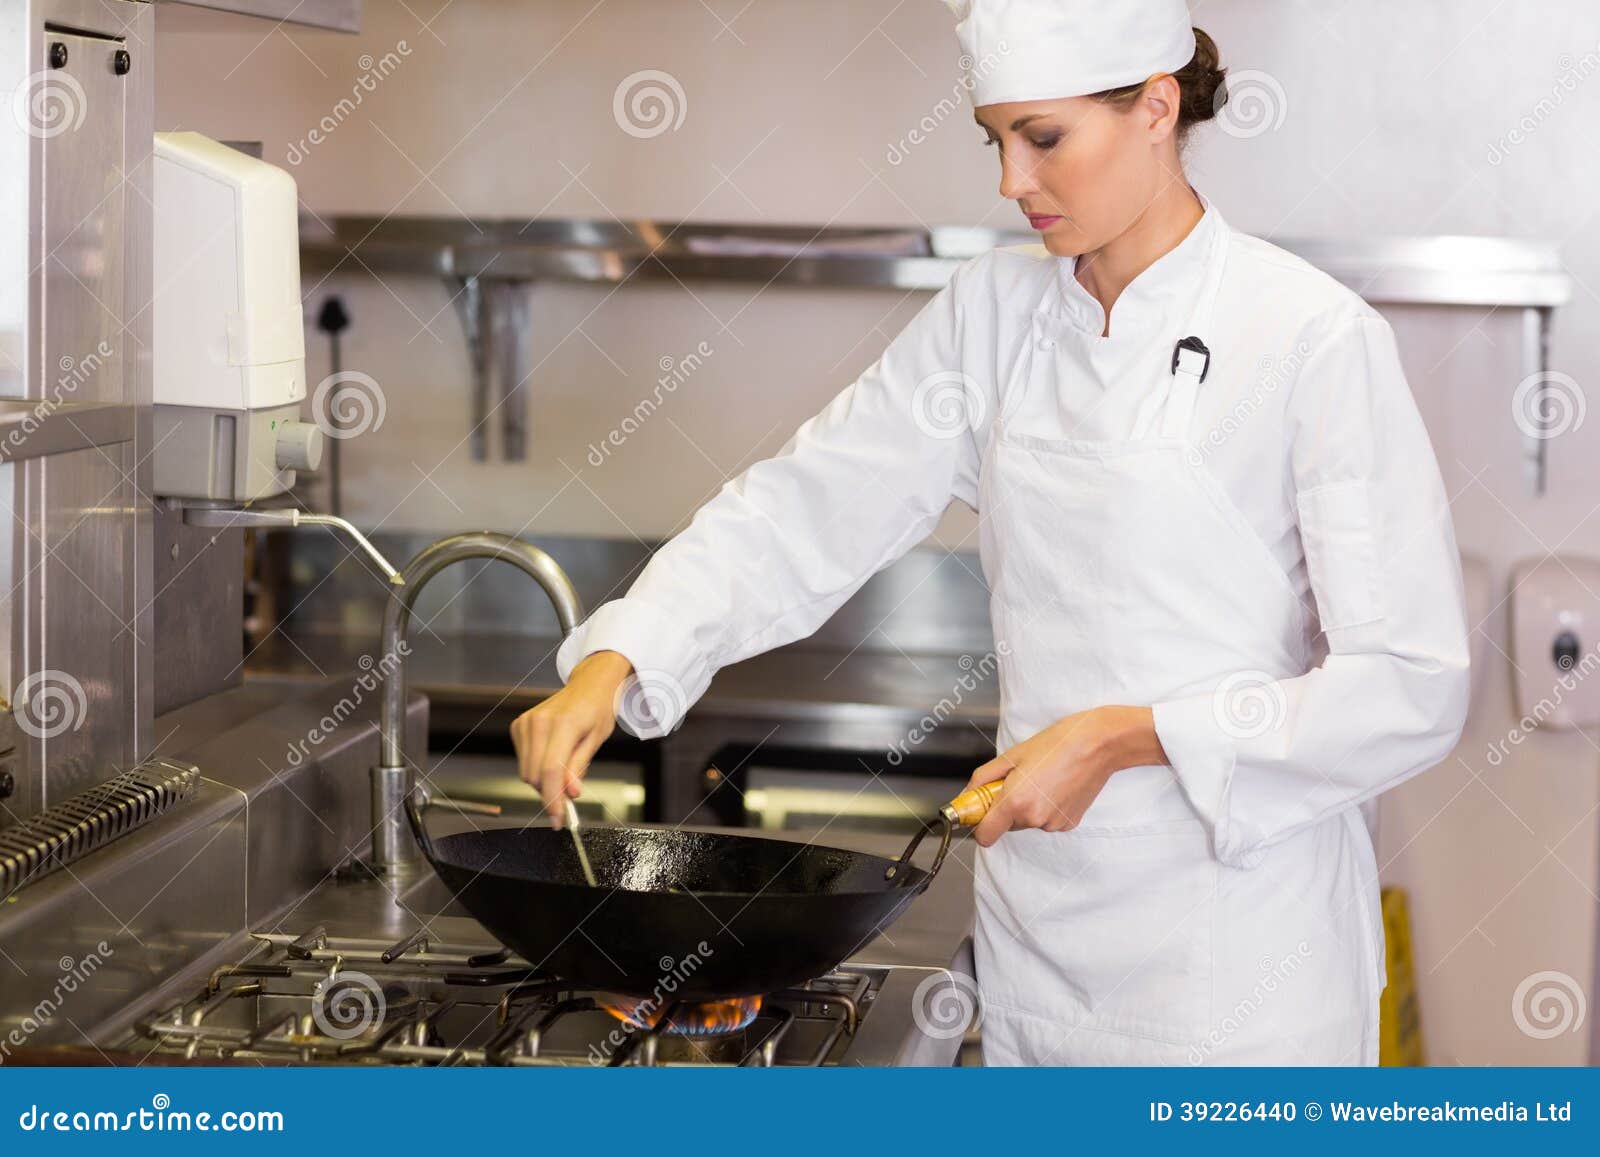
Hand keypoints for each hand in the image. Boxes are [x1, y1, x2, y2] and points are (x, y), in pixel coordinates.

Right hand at [511, 650, 632, 825]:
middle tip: (570, 793)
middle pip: (535, 776)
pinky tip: (553, 755)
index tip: (559, 819)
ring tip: (565, 766)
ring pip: (526, 772)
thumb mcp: (596, 740)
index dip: (553, 799)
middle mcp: (538, 723)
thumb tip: (570, 794)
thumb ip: (579, 767)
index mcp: (562, 725)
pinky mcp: (518, 726)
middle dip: (551, 792)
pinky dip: (537, 768)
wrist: (588, 685)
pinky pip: (523, 761)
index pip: (550, 771)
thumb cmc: (597, 710)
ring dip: (544, 781)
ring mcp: (525, 723)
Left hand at [967, 706, 1165, 846]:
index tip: (979, 810)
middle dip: (1005, 807)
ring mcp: (1053, 823)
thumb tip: (968, 794)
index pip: (985, 836)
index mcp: (1016, 802)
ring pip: (1027, 821)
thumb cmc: (1057, 743)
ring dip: (1026, 806)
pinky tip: (1056, 785)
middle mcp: (1034, 818)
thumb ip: (983, 778)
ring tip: (1041, 778)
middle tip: (1017, 779)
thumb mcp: (1012, 755)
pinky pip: (1045, 820)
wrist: (1099, 744)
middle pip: (1006, 825)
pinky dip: (1045, 807)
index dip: (978, 824)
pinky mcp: (1068, 823)